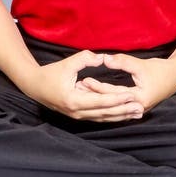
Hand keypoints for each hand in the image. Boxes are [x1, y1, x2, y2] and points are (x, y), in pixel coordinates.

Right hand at [30, 50, 144, 121]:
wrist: (35, 86)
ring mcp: (77, 116)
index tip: (131, 95)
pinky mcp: (78, 116)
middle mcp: (77, 112)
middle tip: (140, 108)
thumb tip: (103, 58)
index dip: (117, 99)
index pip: (100, 101)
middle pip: (104, 113)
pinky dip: (111, 116)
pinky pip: (98, 118)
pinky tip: (123, 115)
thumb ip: (86, 59)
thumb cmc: (51, 73)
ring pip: (103, 118)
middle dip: (123, 111)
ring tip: (136, 114)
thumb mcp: (68, 63)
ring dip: (120, 116)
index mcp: (74, 100)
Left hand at [77, 53, 175, 115]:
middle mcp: (137, 108)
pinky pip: (117, 106)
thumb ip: (122, 62)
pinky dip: (106, 101)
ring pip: (113, 106)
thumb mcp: (140, 64)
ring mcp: (136, 109)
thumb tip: (104, 59)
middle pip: (110, 102)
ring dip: (98, 99)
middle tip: (78, 87)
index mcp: (139, 99)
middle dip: (94, 94)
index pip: (113, 93)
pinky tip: (95, 97)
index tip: (83, 80)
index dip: (97, 87)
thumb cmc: (160, 70)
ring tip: (83, 91)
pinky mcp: (135, 106)